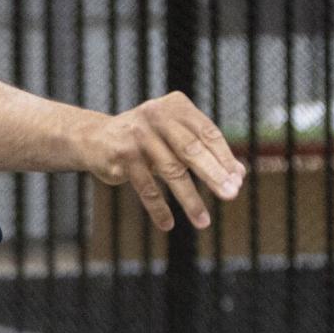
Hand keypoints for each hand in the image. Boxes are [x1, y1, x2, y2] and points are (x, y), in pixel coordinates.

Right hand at [84, 91, 245, 230]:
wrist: (95, 138)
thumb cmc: (146, 138)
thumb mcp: (175, 137)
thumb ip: (204, 150)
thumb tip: (238, 175)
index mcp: (176, 107)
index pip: (208, 132)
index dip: (224, 158)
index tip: (237, 181)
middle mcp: (157, 116)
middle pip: (192, 149)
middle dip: (213, 174)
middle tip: (231, 195)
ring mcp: (138, 135)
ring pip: (171, 171)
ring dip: (189, 199)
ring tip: (203, 221)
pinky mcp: (122, 156)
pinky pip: (146, 187)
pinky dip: (158, 209)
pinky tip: (168, 225)